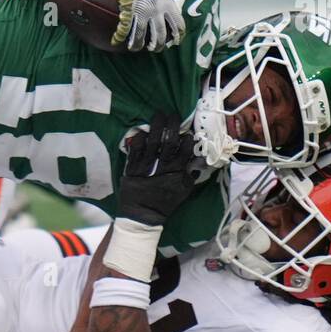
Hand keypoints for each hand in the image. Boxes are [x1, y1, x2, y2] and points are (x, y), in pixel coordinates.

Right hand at [99, 0, 182, 52]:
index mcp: (168, 3)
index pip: (178, 25)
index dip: (177, 36)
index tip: (174, 42)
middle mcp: (158, 10)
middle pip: (161, 35)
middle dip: (158, 46)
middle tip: (153, 48)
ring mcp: (143, 12)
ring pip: (142, 36)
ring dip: (139, 46)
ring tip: (136, 48)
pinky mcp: (128, 10)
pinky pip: (125, 29)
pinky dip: (121, 37)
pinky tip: (117, 41)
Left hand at [117, 110, 198, 226]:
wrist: (142, 217)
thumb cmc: (164, 203)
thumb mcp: (183, 192)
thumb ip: (190, 177)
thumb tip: (199, 164)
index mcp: (176, 174)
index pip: (185, 152)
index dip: (187, 140)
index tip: (187, 132)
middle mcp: (162, 169)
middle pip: (169, 143)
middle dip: (172, 126)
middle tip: (173, 114)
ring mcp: (146, 168)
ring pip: (152, 144)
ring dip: (155, 127)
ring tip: (158, 114)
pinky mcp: (131, 170)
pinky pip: (134, 152)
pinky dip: (138, 141)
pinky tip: (141, 131)